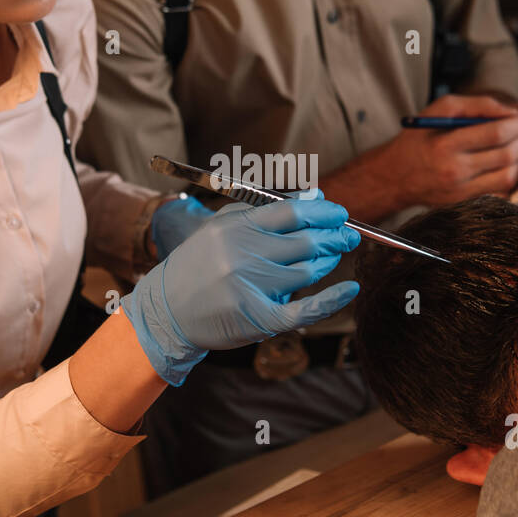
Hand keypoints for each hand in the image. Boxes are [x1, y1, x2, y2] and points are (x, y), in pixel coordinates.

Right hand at [121, 193, 360, 384]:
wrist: (167, 310)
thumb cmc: (199, 265)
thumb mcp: (224, 228)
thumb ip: (268, 211)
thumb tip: (315, 197)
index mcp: (236, 228)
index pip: (292, 212)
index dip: (323, 211)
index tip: (339, 214)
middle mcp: (244, 255)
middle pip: (306, 241)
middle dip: (334, 236)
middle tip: (347, 235)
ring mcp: (252, 288)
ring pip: (308, 271)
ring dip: (328, 262)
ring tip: (332, 256)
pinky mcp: (259, 319)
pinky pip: (305, 310)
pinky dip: (333, 300)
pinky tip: (350, 289)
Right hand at [391, 93, 517, 206]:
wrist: (395, 176)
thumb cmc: (419, 138)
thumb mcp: (439, 110)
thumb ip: (476, 105)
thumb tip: (510, 113)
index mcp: (445, 145)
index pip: (495, 133)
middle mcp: (454, 171)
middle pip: (506, 156)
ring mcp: (461, 192)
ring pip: (509, 177)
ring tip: (516, 148)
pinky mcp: (465, 204)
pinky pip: (501, 193)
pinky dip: (510, 178)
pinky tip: (505, 166)